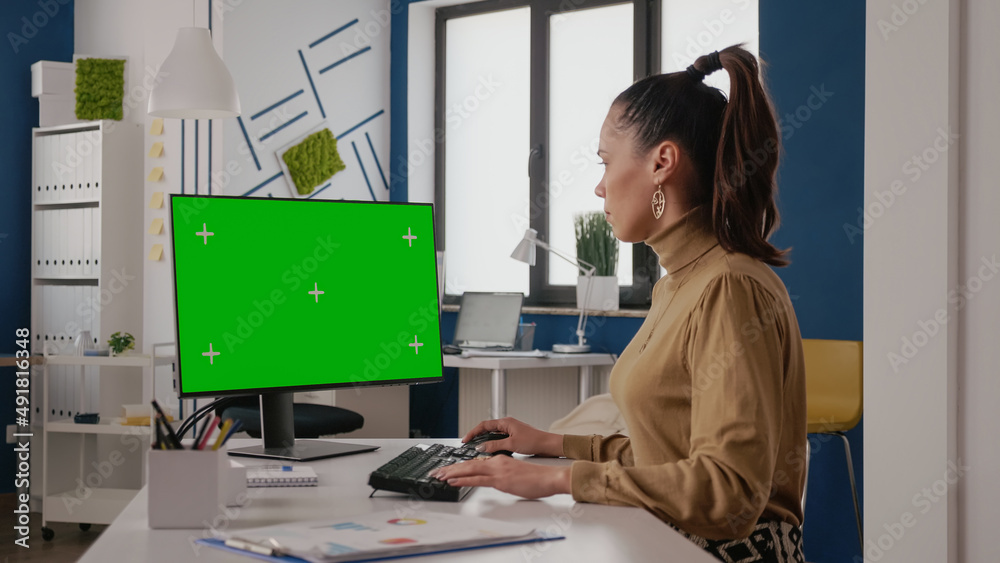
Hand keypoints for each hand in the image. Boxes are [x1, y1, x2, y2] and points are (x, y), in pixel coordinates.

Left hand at [430, 456, 570, 499]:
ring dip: (452, 473)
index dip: (460, 466)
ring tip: (439, 476)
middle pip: (468, 464)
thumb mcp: (516, 474)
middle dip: (450, 468)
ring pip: (469, 470)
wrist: (548, 477)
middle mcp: (496, 463)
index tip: (448, 470)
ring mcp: (497, 471)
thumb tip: (495, 481)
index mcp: (500, 460)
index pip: (475, 462)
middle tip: (437, 472)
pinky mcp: (500, 480)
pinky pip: (477, 479)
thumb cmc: (537, 478)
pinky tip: (453, 481)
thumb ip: (503, 475)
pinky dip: (463, 479)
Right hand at [462, 417, 563, 456]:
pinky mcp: (514, 437)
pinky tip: (491, 452)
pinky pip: (499, 439)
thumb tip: (481, 447)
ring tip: (478, 449)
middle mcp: (507, 424)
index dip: (473, 432)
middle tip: (468, 445)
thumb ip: (494, 445)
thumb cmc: (534, 441)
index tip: (465, 440)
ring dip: (485, 441)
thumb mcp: (511, 444)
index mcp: (506, 422)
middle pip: (487, 429)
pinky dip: (493, 444)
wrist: (548, 445)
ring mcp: (511, 431)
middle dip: (477, 436)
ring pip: (493, 435)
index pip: (483, 425)